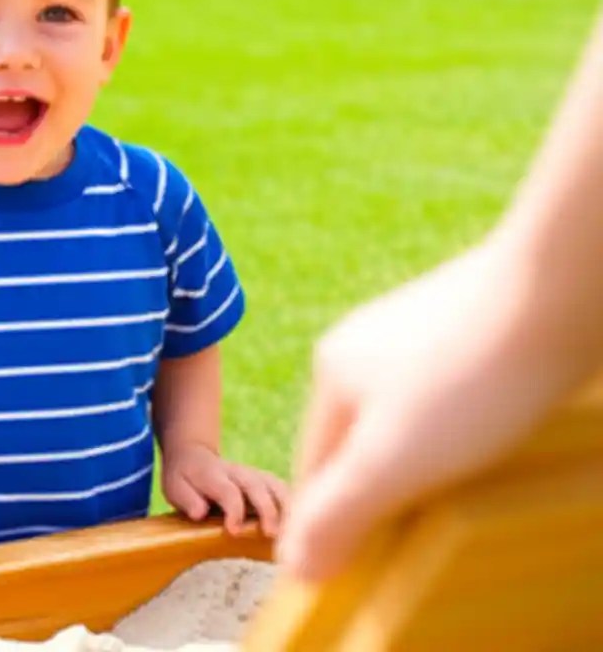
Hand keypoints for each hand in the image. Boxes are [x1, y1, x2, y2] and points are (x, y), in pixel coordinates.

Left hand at [162, 443, 288, 537]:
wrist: (193, 455)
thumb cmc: (184, 479)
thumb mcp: (174, 487)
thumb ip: (187, 499)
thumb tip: (200, 513)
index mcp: (212, 474)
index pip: (228, 491)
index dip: (233, 511)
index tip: (233, 531)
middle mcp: (237, 472)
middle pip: (257, 487)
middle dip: (267, 510)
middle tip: (270, 534)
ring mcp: (253, 475)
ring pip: (275, 486)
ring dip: (286, 507)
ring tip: (293, 531)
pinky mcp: (264, 481)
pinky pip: (283, 490)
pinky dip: (294, 505)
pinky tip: (299, 525)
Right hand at [277, 246, 553, 581]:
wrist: (558, 287)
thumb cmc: (471, 378)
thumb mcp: (388, 463)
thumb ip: (335, 515)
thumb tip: (293, 564)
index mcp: (331, 371)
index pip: (313, 467)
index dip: (331, 519)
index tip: (355, 559)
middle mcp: (366, 343)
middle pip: (359, 437)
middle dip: (378, 483)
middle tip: (414, 526)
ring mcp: (419, 328)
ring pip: (405, 413)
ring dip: (422, 454)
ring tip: (458, 482)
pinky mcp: (472, 324)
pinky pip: (449, 390)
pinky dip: (462, 421)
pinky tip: (491, 431)